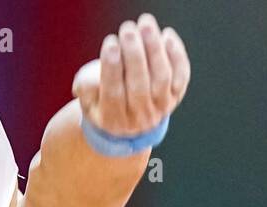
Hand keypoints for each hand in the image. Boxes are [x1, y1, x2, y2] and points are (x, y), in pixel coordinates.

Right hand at [73, 14, 188, 136]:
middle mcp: (139, 118)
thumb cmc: (103, 99)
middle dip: (134, 54)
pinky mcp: (176, 95)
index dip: (112, 67)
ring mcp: (160, 108)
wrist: (128, 117)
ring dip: (154, 49)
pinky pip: (180, 75)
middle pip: (139, 85)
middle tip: (127, 30)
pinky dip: (176, 54)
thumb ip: (86, 87)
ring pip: (161, 78)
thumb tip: (95, 78)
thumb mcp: (87, 97)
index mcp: (112, 119)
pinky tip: (166, 36)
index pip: (113, 94)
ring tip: (145, 26)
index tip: (110, 43)